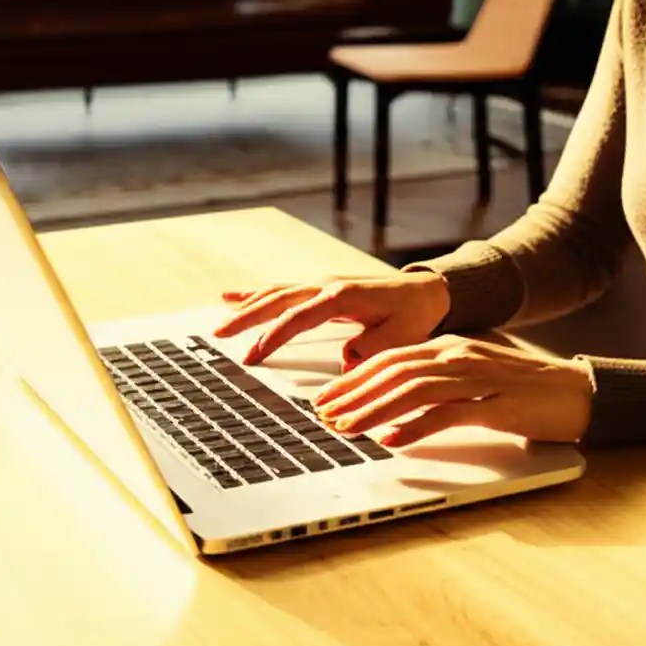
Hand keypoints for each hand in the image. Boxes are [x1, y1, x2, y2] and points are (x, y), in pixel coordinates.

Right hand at [213, 273, 450, 368]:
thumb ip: (374, 348)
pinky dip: (254, 294)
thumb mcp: (402, 335)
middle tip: (219, 335)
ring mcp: (320, 284)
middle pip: (277, 299)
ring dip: (246, 307)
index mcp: (343, 296)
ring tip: (220, 323)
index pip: (299, 316)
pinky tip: (230, 297)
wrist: (425, 291)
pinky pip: (282, 290)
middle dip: (247, 318)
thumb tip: (346, 361)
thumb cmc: (414, 315)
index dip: (274, 336)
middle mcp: (326, 286)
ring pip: (275, 293)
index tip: (253, 355)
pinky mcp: (319, 289)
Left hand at [311, 335, 592, 443]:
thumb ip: (436, 389)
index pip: (391, 359)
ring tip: (347, 429)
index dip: (354, 378)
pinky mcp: (498, 405)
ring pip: (414, 390)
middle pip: (394, 371)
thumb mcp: (473, 381)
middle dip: (353, 393)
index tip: (327, 397)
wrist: (581, 393)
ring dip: (375, 410)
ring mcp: (479, 379)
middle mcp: (459, 357)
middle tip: (323, 414)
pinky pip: (449, 414)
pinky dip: (416, 427)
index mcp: (450, 348)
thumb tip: (393, 412)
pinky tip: (393, 440)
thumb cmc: (525, 392)